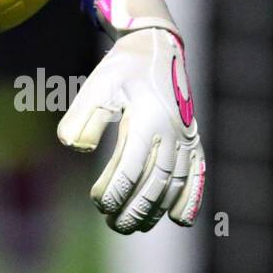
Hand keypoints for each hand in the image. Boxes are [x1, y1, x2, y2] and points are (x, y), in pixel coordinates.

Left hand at [56, 0, 205, 233]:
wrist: (156, 46)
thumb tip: (74, 146)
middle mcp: (171, 132)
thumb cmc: (121, 68)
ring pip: (175, 184)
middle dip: (134, 209)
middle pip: (154, 183)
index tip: (97, 202)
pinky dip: (191, 198)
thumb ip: (83, 115)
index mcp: (146, 119)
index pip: (129, 168)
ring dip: (156, 210)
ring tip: (135, 226)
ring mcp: (185, 136)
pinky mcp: (193, 138)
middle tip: (113, 224)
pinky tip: (180, 220)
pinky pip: (198, 174)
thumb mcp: (97, 85)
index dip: (114, 191)